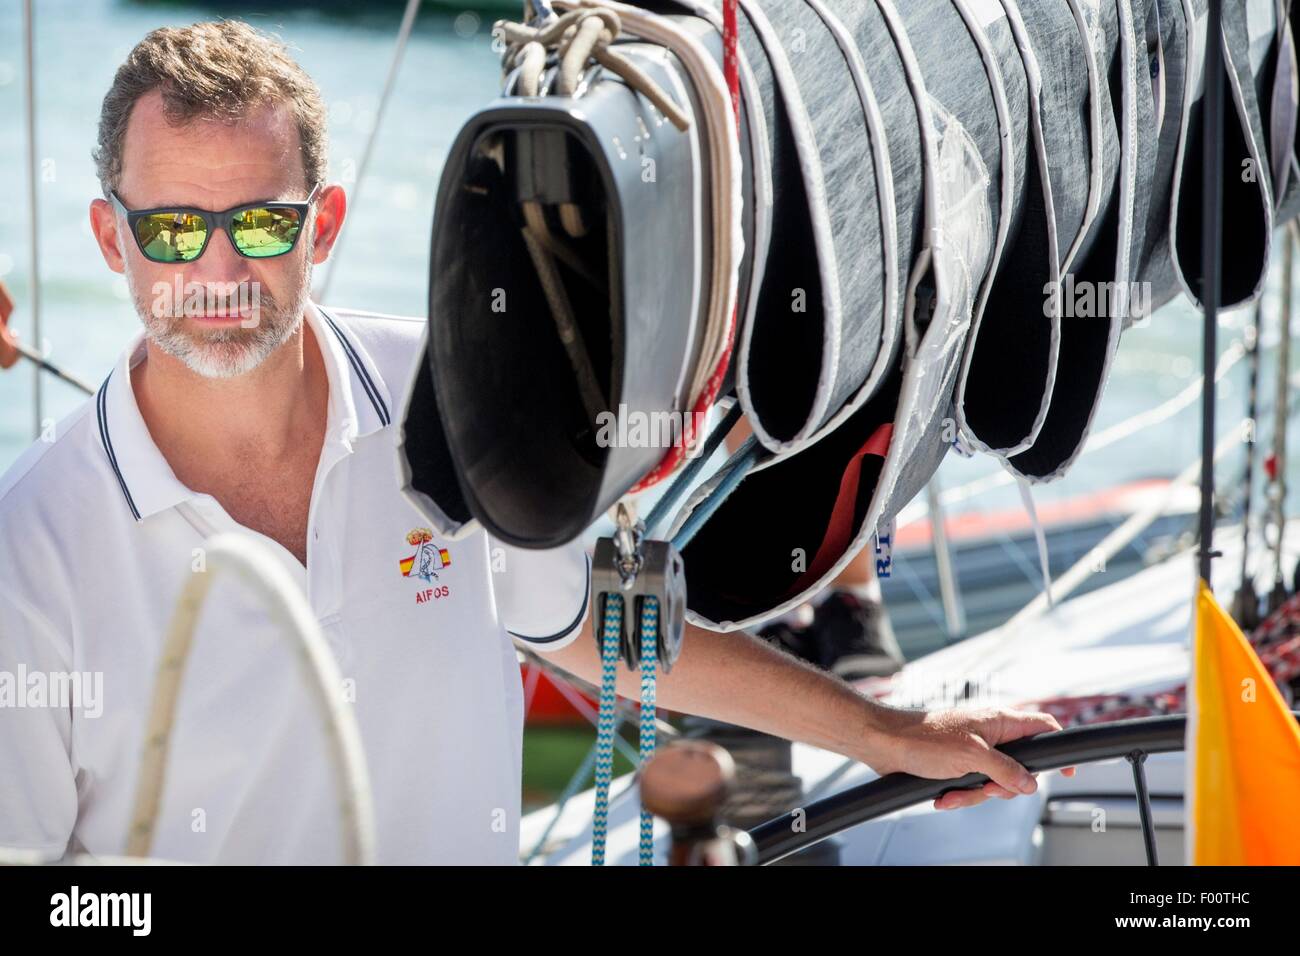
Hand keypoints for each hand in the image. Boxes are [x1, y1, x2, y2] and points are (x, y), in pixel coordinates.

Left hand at [871, 706, 1075, 810]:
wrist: (884, 743)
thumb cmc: (922, 737)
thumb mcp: (972, 755)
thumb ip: (1006, 769)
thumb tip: (1030, 783)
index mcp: (999, 721)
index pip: (1043, 727)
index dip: (1059, 745)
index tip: (1069, 770)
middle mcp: (990, 734)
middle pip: (1020, 767)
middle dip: (1002, 786)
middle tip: (986, 787)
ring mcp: (974, 750)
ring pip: (994, 782)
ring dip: (973, 794)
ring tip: (952, 792)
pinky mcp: (957, 764)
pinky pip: (971, 787)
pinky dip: (958, 794)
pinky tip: (943, 796)